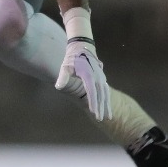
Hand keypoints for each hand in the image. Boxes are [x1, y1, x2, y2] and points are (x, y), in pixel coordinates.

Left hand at [54, 7, 111, 121]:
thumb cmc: (72, 58)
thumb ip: (63, 76)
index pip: (92, 92)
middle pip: (101, 95)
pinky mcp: (102, 77)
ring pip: (106, 93)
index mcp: (89, 75)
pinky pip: (106, 90)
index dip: (94, 103)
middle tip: (101, 119)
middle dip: (101, 107)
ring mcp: (101, 77)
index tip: (95, 114)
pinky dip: (107, 99)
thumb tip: (58, 86)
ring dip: (107, 104)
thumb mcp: (65, 66)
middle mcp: (97, 77)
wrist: (82, 46)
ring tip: (109, 116)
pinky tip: (108, 105)